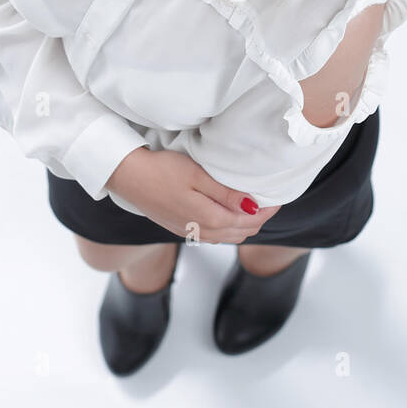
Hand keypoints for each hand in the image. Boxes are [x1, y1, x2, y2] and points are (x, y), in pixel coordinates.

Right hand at [106, 147, 280, 243]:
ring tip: (255, 207)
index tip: (278, 198)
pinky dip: (229, 228)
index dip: (267, 212)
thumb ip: (226, 194)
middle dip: (260, 219)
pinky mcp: (182, 229)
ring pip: (229, 237)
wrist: (128, 178)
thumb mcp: (197, 176)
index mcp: (209, 218)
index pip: (249, 222)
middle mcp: (202, 231)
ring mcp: (191, 232)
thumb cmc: (162, 170)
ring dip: (245, 225)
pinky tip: (229, 213)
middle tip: (271, 201)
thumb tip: (254, 206)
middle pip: (242, 233)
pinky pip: (215, 235)